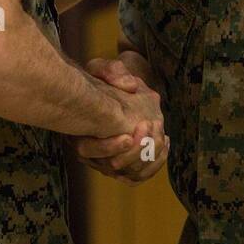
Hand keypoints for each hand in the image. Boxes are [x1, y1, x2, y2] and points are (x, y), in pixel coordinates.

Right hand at [73, 56, 168, 184]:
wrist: (113, 93)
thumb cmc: (104, 80)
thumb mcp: (102, 68)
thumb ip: (112, 71)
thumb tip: (130, 85)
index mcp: (78, 132)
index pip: (88, 150)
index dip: (110, 146)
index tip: (128, 135)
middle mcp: (90, 153)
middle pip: (113, 166)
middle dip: (136, 149)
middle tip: (148, 124)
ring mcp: (108, 162)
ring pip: (130, 173)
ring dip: (149, 154)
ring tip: (160, 130)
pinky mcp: (125, 166)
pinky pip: (140, 176)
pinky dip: (155, 163)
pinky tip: (165, 142)